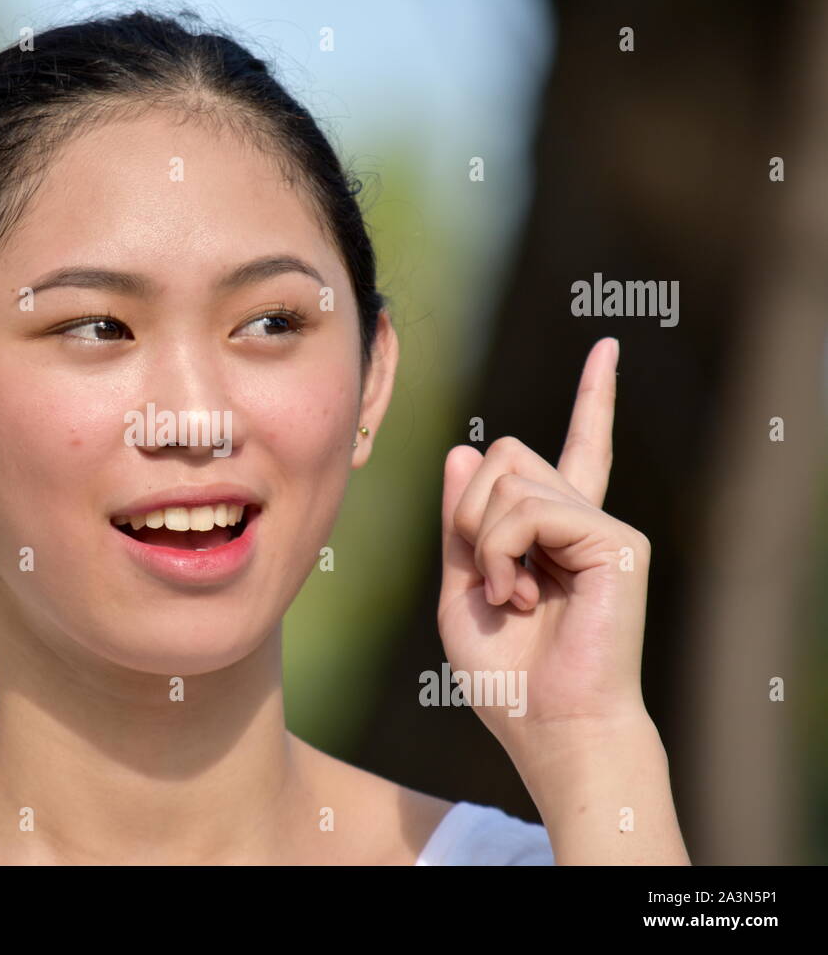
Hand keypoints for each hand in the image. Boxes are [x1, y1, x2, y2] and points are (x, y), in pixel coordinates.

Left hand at [437, 337, 652, 763]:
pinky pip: (528, 507)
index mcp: (555, 532)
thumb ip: (461, 524)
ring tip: (505, 593)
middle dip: (470, 509)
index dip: (593, 398)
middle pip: (507, 453)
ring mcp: (602, 526)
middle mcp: (585, 519)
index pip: (575, 450)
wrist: (547, 725)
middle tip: (484, 574)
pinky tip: (518, 593)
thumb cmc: (505, 674)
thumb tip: (466, 448)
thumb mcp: (459, 591)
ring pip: (510, 475)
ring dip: (481, 538)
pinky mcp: (614, 539)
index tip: (609, 348)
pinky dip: (499, 549)